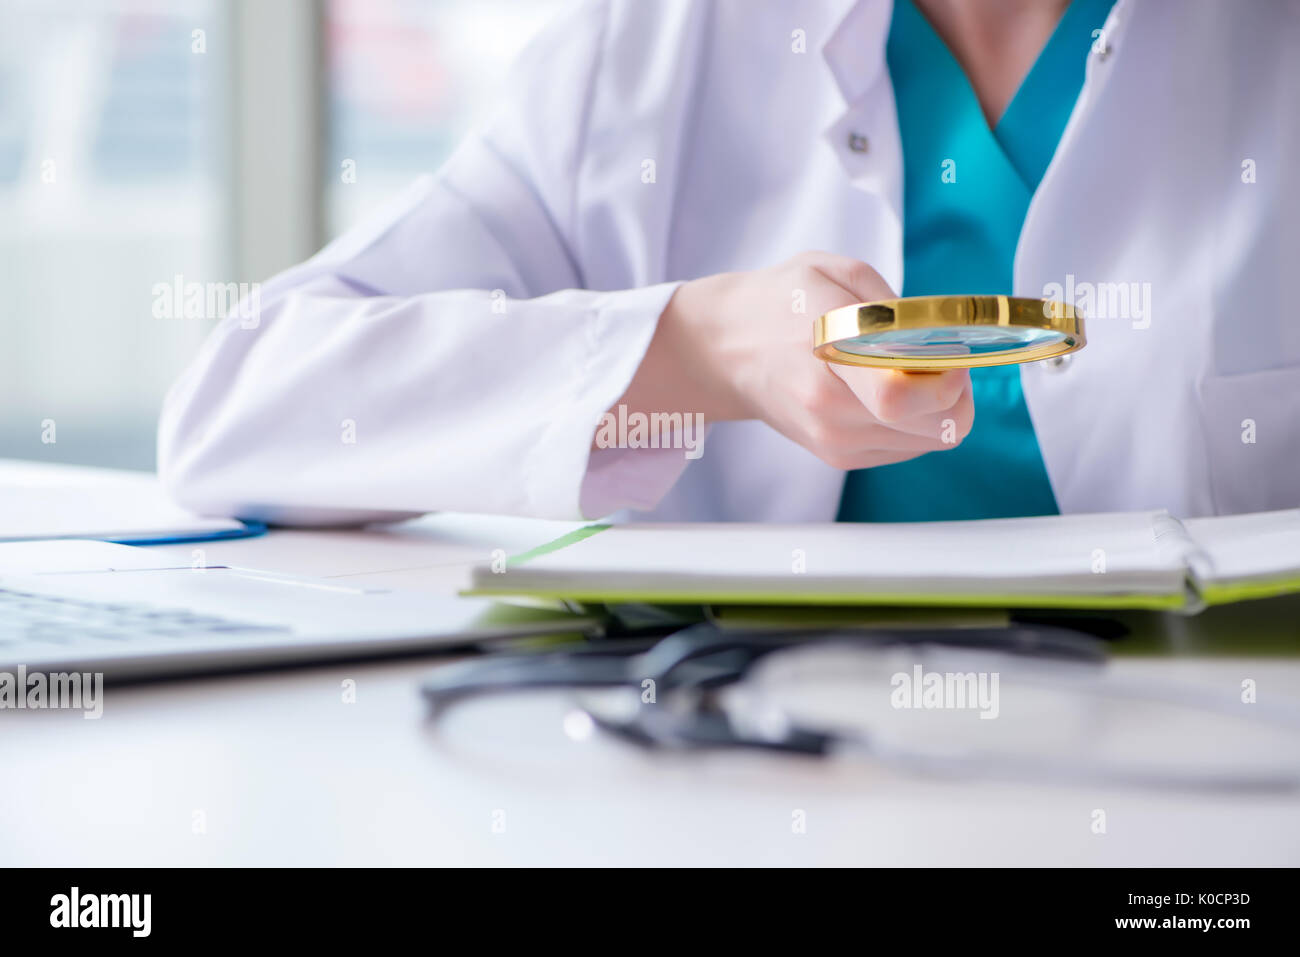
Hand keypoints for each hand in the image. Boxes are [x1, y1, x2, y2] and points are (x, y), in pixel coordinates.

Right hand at [614, 251, 973, 469]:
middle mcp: (831, 417)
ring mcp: (836, 443)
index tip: (945, 350)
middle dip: (956, 392)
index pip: (902, 397)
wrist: (723, 350)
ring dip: (936, 406)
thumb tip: (944, 342)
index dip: (946, 377)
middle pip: (938, 429)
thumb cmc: (780, 305)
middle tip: (936, 358)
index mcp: (825, 367)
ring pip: (932, 440)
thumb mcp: (832, 274)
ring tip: (902, 369)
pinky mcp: (841, 457)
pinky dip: (916, 419)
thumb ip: (892, 308)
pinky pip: (910, 447)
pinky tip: (886, 389)